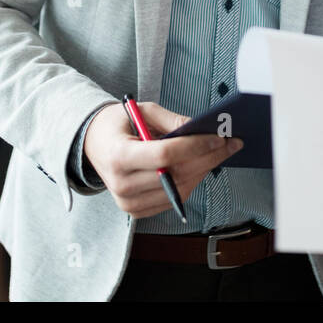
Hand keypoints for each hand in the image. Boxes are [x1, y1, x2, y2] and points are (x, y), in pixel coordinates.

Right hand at [82, 101, 242, 217]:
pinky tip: (201, 166)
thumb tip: (200, 128)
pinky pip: (173, 199)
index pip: (165, 154)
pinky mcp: (136, 211)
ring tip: (218, 153)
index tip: (218, 137)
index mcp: (119, 156)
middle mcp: (122, 184)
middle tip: (229, 144)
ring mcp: (129, 202)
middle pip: (176, 174)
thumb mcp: (141, 111)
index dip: (195, 146)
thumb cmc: (117, 125)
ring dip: (203, 171)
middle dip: (208, 157)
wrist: (93, 145)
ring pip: (179, 190)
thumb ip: (170, 120)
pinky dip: (191, 182)